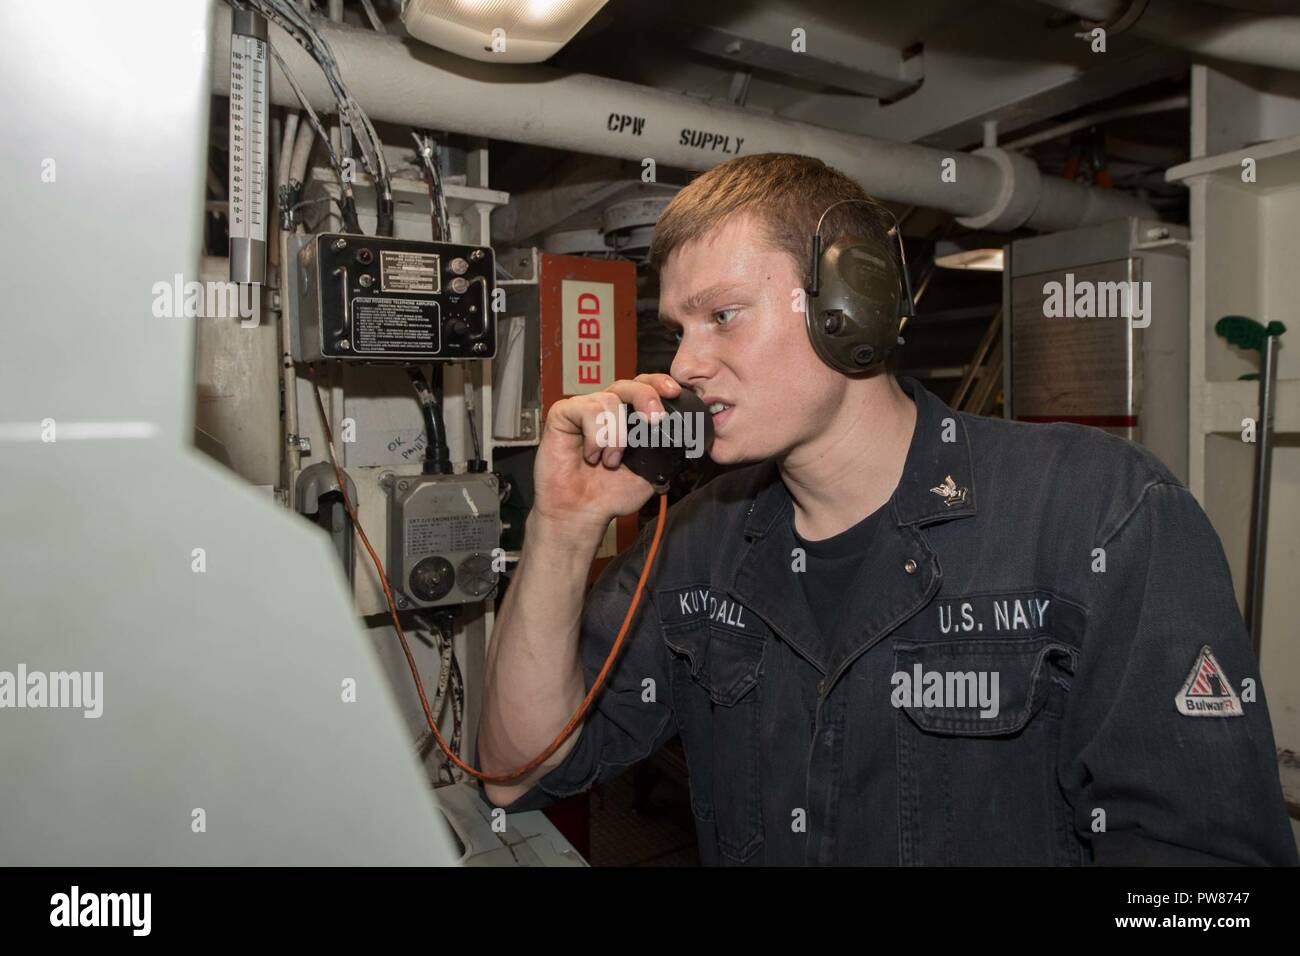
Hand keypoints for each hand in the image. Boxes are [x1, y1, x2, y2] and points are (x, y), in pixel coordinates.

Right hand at [531, 373, 682, 545]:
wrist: (582, 512)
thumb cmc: (609, 494)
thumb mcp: (650, 474)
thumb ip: (667, 455)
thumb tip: (687, 441)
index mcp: (628, 417)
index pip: (645, 386)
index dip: (659, 383)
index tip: (674, 392)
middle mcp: (607, 408)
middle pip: (630, 383)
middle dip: (646, 396)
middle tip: (654, 419)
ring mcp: (584, 408)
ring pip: (609, 399)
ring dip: (616, 435)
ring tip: (610, 461)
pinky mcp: (563, 413)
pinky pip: (586, 410)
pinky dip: (596, 436)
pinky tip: (592, 455)